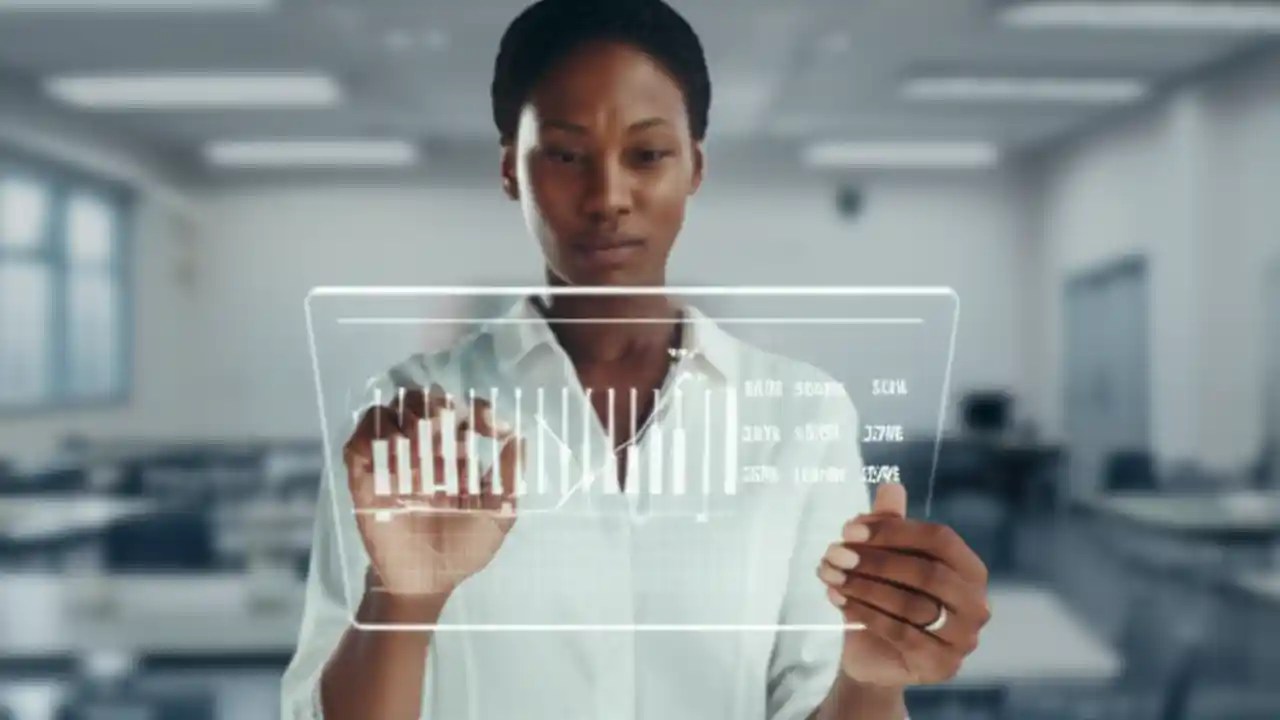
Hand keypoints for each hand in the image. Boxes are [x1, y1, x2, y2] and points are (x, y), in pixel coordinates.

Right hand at [343, 383, 524, 597]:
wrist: (427, 585)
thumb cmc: (463, 551)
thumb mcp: (499, 515)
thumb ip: (510, 477)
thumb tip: (520, 437)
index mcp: (454, 453)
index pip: (461, 410)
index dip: (478, 409)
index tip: (493, 427)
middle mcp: (421, 450)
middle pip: (421, 400)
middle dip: (437, 408)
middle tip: (447, 432)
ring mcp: (390, 461)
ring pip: (390, 413)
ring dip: (406, 422)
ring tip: (422, 450)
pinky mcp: (363, 478)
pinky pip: (359, 441)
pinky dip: (374, 439)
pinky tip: (395, 459)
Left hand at [816, 483, 990, 687]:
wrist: (875, 655)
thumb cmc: (886, 598)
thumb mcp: (883, 557)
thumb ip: (889, 524)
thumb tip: (891, 486)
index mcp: (969, 569)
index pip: (939, 539)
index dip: (893, 530)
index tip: (849, 528)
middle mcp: (976, 603)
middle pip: (926, 573)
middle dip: (875, 561)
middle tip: (836, 554)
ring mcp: (963, 638)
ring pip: (911, 605)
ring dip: (864, 586)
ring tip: (830, 574)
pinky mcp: (941, 665)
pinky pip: (899, 633)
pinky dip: (864, 612)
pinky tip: (838, 598)